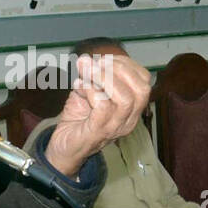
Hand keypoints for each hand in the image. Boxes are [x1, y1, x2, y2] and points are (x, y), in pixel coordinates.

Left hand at [43, 54, 150, 177]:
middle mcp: (129, 120)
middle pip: (142, 89)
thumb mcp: (88, 92)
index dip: (126, 63)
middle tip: (97, 64)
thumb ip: (92, 76)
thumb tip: (87, 59)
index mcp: (132, 109)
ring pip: (126, 99)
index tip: (104, 59)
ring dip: (104, 78)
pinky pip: (103, 107)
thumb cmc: (79, 120)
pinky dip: (91, 90)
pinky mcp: (98, 132)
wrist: (62, 148)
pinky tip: (79, 86)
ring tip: (86, 72)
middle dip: (120, 69)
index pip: (144, 81)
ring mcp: (115, 128)